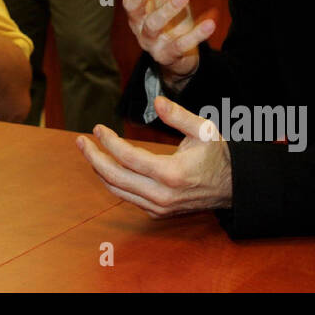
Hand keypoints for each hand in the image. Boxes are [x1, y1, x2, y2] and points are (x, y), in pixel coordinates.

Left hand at [76, 95, 231, 215]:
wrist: (233, 187)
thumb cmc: (217, 155)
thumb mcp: (203, 130)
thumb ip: (179, 116)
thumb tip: (157, 102)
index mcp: (171, 173)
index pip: (128, 158)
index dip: (109, 142)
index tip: (97, 128)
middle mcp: (162, 195)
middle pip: (115, 177)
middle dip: (94, 158)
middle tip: (81, 141)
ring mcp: (159, 207)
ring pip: (118, 191)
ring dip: (100, 171)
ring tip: (89, 151)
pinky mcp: (158, 213)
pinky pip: (128, 198)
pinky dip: (114, 182)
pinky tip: (107, 166)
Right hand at [120, 0, 215, 85]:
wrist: (180, 52)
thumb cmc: (169, 13)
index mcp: (135, 0)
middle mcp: (137, 20)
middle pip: (132, 4)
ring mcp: (150, 39)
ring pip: (152, 24)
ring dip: (168, 8)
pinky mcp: (167, 54)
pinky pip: (180, 45)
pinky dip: (196, 34)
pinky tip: (211, 21)